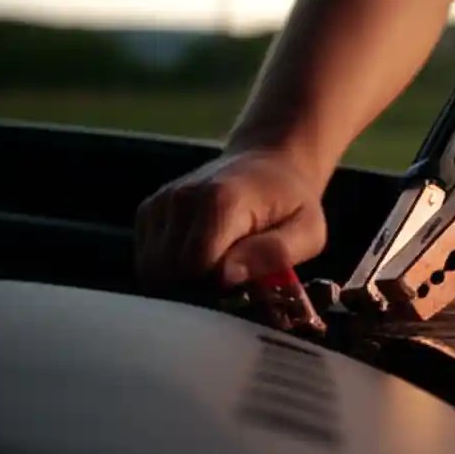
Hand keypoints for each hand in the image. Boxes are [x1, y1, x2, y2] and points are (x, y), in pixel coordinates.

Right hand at [134, 148, 328, 291]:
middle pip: (170, 273)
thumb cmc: (292, 203)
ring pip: (152, 271)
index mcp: (221, 201)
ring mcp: (160, 204)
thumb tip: (229, 276)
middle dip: (197, 291)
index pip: (196, 266)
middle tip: (231, 285)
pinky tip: (198, 262)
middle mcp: (182, 199)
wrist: (269, 162)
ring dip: (181, 283)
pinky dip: (168, 272)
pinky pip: (146, 261)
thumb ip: (275, 253)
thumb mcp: (308, 230)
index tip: (242, 290)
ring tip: (217, 271)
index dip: (217, 291)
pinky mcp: (148, 211)